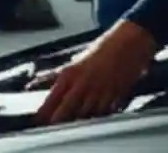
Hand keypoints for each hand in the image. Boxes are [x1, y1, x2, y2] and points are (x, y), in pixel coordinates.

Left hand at [28, 20, 157, 124]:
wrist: (131, 41)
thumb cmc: (104, 48)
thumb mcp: (76, 60)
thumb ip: (57, 74)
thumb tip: (36, 82)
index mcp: (71, 73)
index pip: (52, 99)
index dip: (44, 112)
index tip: (39, 119)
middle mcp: (84, 84)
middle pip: (66, 111)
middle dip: (58, 120)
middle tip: (53, 126)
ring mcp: (100, 92)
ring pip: (84, 116)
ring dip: (78, 120)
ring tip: (74, 122)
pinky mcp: (115, 97)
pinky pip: (104, 113)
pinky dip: (98, 116)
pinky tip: (95, 116)